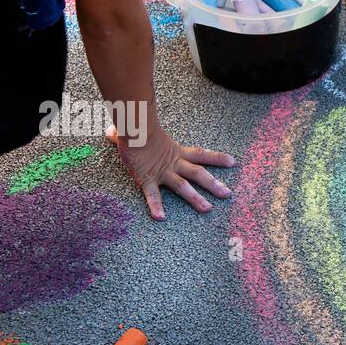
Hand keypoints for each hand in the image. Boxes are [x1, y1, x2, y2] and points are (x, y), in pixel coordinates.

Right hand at [109, 125, 235, 219]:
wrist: (131, 126)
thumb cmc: (138, 127)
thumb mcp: (144, 131)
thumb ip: (135, 134)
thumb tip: (111, 132)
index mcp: (177, 152)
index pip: (202, 154)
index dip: (218, 158)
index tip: (233, 162)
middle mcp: (173, 164)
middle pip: (198, 174)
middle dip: (214, 185)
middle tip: (228, 195)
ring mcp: (162, 173)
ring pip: (183, 187)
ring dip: (196, 198)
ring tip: (207, 209)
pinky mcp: (147, 179)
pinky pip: (152, 195)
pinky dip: (156, 205)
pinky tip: (160, 217)